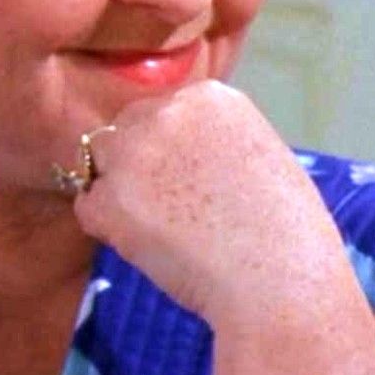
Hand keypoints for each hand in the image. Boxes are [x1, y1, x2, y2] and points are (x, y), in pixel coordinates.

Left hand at [69, 80, 350, 325]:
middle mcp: (166, 111)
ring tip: (161, 229)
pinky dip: (109, 230)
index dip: (170, 151)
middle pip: (125, 130)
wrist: (280, 277)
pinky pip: (88, 208)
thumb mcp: (258, 153)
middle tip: (173, 209)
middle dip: (139, 165)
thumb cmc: (286, 229)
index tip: (194, 182)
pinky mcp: (111, 199)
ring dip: (119, 193)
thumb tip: (178, 157)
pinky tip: (149, 247)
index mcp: (209, 96)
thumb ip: (212, 140)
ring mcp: (134, 152)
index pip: (161, 111)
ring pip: (100, 165)